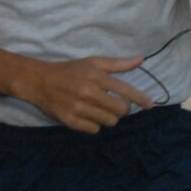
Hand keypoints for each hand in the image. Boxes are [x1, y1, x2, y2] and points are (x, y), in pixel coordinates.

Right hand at [27, 54, 153, 133]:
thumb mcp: (93, 63)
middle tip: (114, 106)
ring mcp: (79, 108)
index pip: (125, 90)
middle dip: (121, 110)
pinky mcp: (70, 121)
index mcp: (97, 77)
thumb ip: (117, 64)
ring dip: (107, 118)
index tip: (150, 105)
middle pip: (120, 111)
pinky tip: (88, 117)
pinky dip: (94, 125)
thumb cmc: (70, 71)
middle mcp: (89, 93)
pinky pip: (94, 130)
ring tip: (99, 110)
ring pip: (108, 122)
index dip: (140, 99)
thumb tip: (141, 60)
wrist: (40, 82)